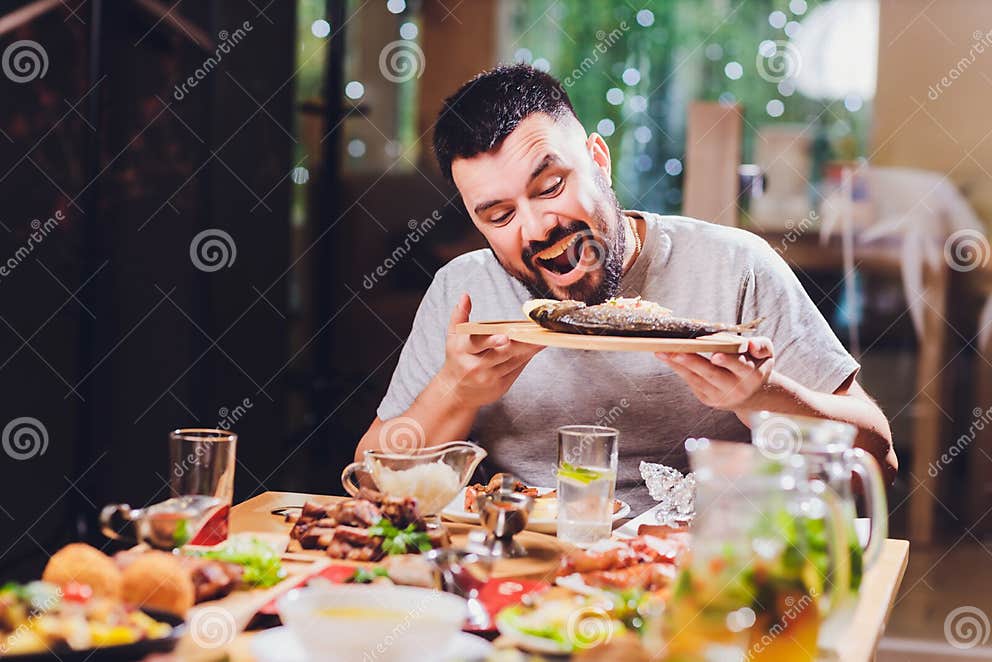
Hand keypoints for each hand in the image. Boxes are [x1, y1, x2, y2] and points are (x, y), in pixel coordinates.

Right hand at [437, 293, 543, 407]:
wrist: (455, 392)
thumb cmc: (457, 360)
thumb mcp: (453, 338)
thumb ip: (459, 316)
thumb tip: (465, 296)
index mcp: (463, 351)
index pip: (477, 343)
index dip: (491, 340)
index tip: (504, 336)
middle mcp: (476, 366)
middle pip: (501, 353)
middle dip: (520, 344)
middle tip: (535, 335)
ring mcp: (490, 378)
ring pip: (514, 361)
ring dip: (530, 349)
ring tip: (543, 338)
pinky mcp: (501, 385)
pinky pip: (517, 369)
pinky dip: (527, 357)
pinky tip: (537, 347)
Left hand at [656, 337, 774, 410]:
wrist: (753, 394)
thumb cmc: (755, 365)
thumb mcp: (766, 354)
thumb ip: (761, 346)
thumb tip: (750, 345)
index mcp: (751, 375)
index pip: (740, 367)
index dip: (728, 361)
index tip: (716, 355)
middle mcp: (735, 388)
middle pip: (712, 375)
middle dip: (694, 363)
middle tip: (677, 352)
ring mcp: (719, 396)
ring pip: (697, 379)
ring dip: (678, 365)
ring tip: (662, 352)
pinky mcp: (707, 399)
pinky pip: (691, 382)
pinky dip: (678, 369)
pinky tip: (666, 357)